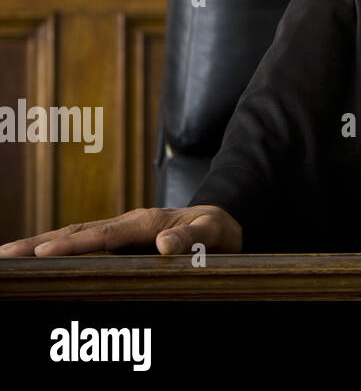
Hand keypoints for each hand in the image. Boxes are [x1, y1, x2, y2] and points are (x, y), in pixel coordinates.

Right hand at [0, 206, 241, 256]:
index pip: (103, 236)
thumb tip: (165, 246)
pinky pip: (81, 242)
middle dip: (38, 244)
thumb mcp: (215, 232)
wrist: (221, 220)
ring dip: (38, 244)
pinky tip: (34, 258)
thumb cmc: (218, 229)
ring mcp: (119, 230)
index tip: (41, 255)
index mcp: (145, 222)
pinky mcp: (117, 238)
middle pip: (76, 233)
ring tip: (6, 256)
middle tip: (4, 256)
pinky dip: (55, 247)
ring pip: (72, 236)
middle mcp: (126, 223)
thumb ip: (194, 239)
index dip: (72, 246)